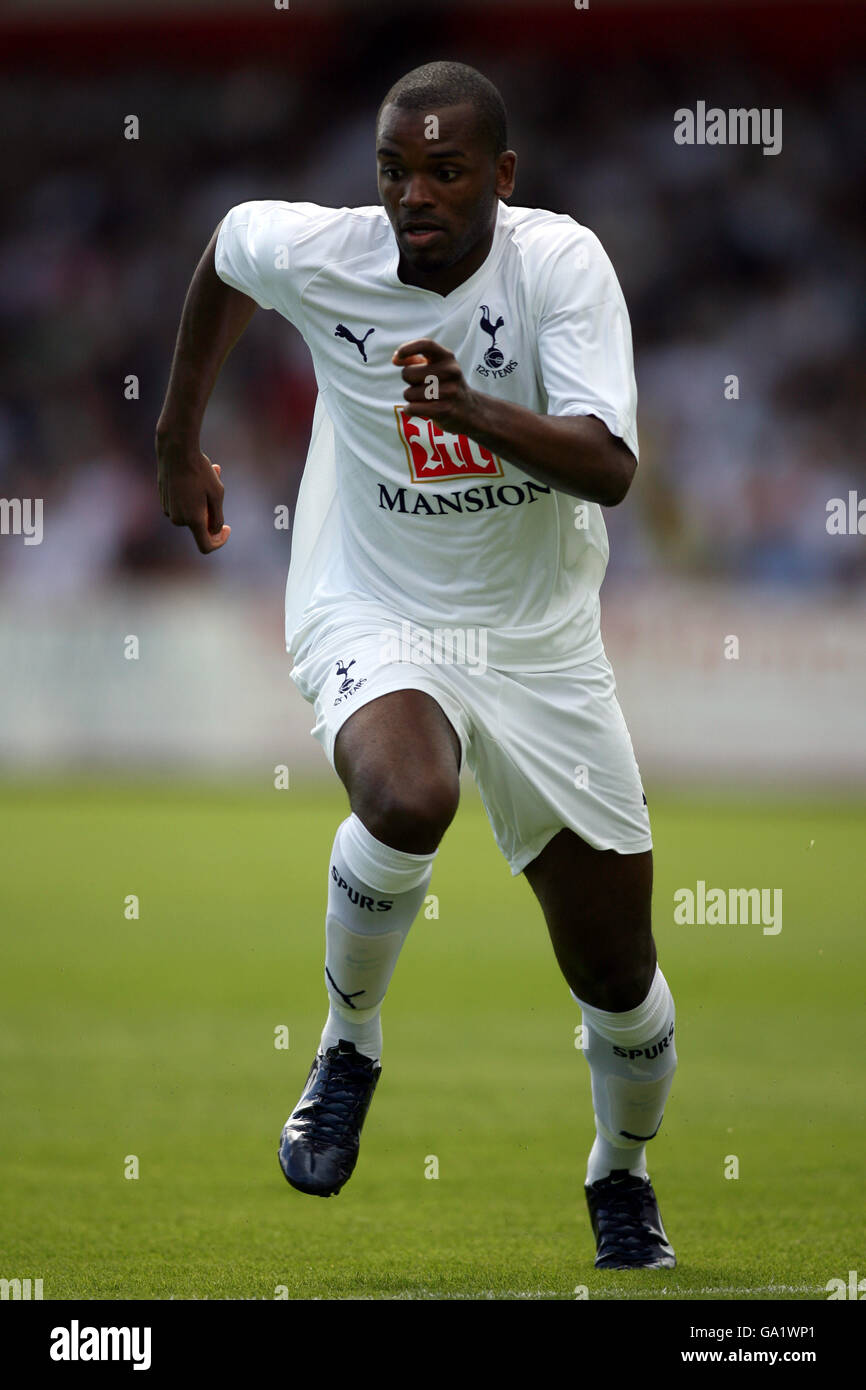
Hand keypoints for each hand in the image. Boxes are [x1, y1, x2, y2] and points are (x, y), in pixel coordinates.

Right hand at [156, 434, 229, 554]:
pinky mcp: (164, 500)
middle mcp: (178, 519)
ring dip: (203, 500)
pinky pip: (182, 504)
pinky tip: (196, 476)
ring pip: (192, 512)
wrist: (176, 451)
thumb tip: (214, 531)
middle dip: (211, 511)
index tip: (226, 528)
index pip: (206, 546)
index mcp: (193, 520)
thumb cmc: (200, 471)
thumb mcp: (217, 493)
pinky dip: (192, 496)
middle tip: (218, 488)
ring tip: (211, 475)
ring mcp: (169, 510)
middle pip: (200, 525)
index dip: (219, 541)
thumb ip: (217, 516)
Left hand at [393, 338, 479, 435]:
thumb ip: (415, 360)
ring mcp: (449, 391)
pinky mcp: (445, 410)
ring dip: (412, 398)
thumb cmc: (445, 384)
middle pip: (407, 373)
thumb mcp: (436, 367)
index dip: (408, 348)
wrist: (470, 409)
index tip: (397, 357)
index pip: (426, 344)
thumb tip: (396, 359)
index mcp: (447, 357)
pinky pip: (412, 408)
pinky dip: (411, 410)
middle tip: (422, 385)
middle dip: (408, 381)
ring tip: (427, 398)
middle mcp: (450, 371)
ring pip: (409, 394)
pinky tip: (422, 409)